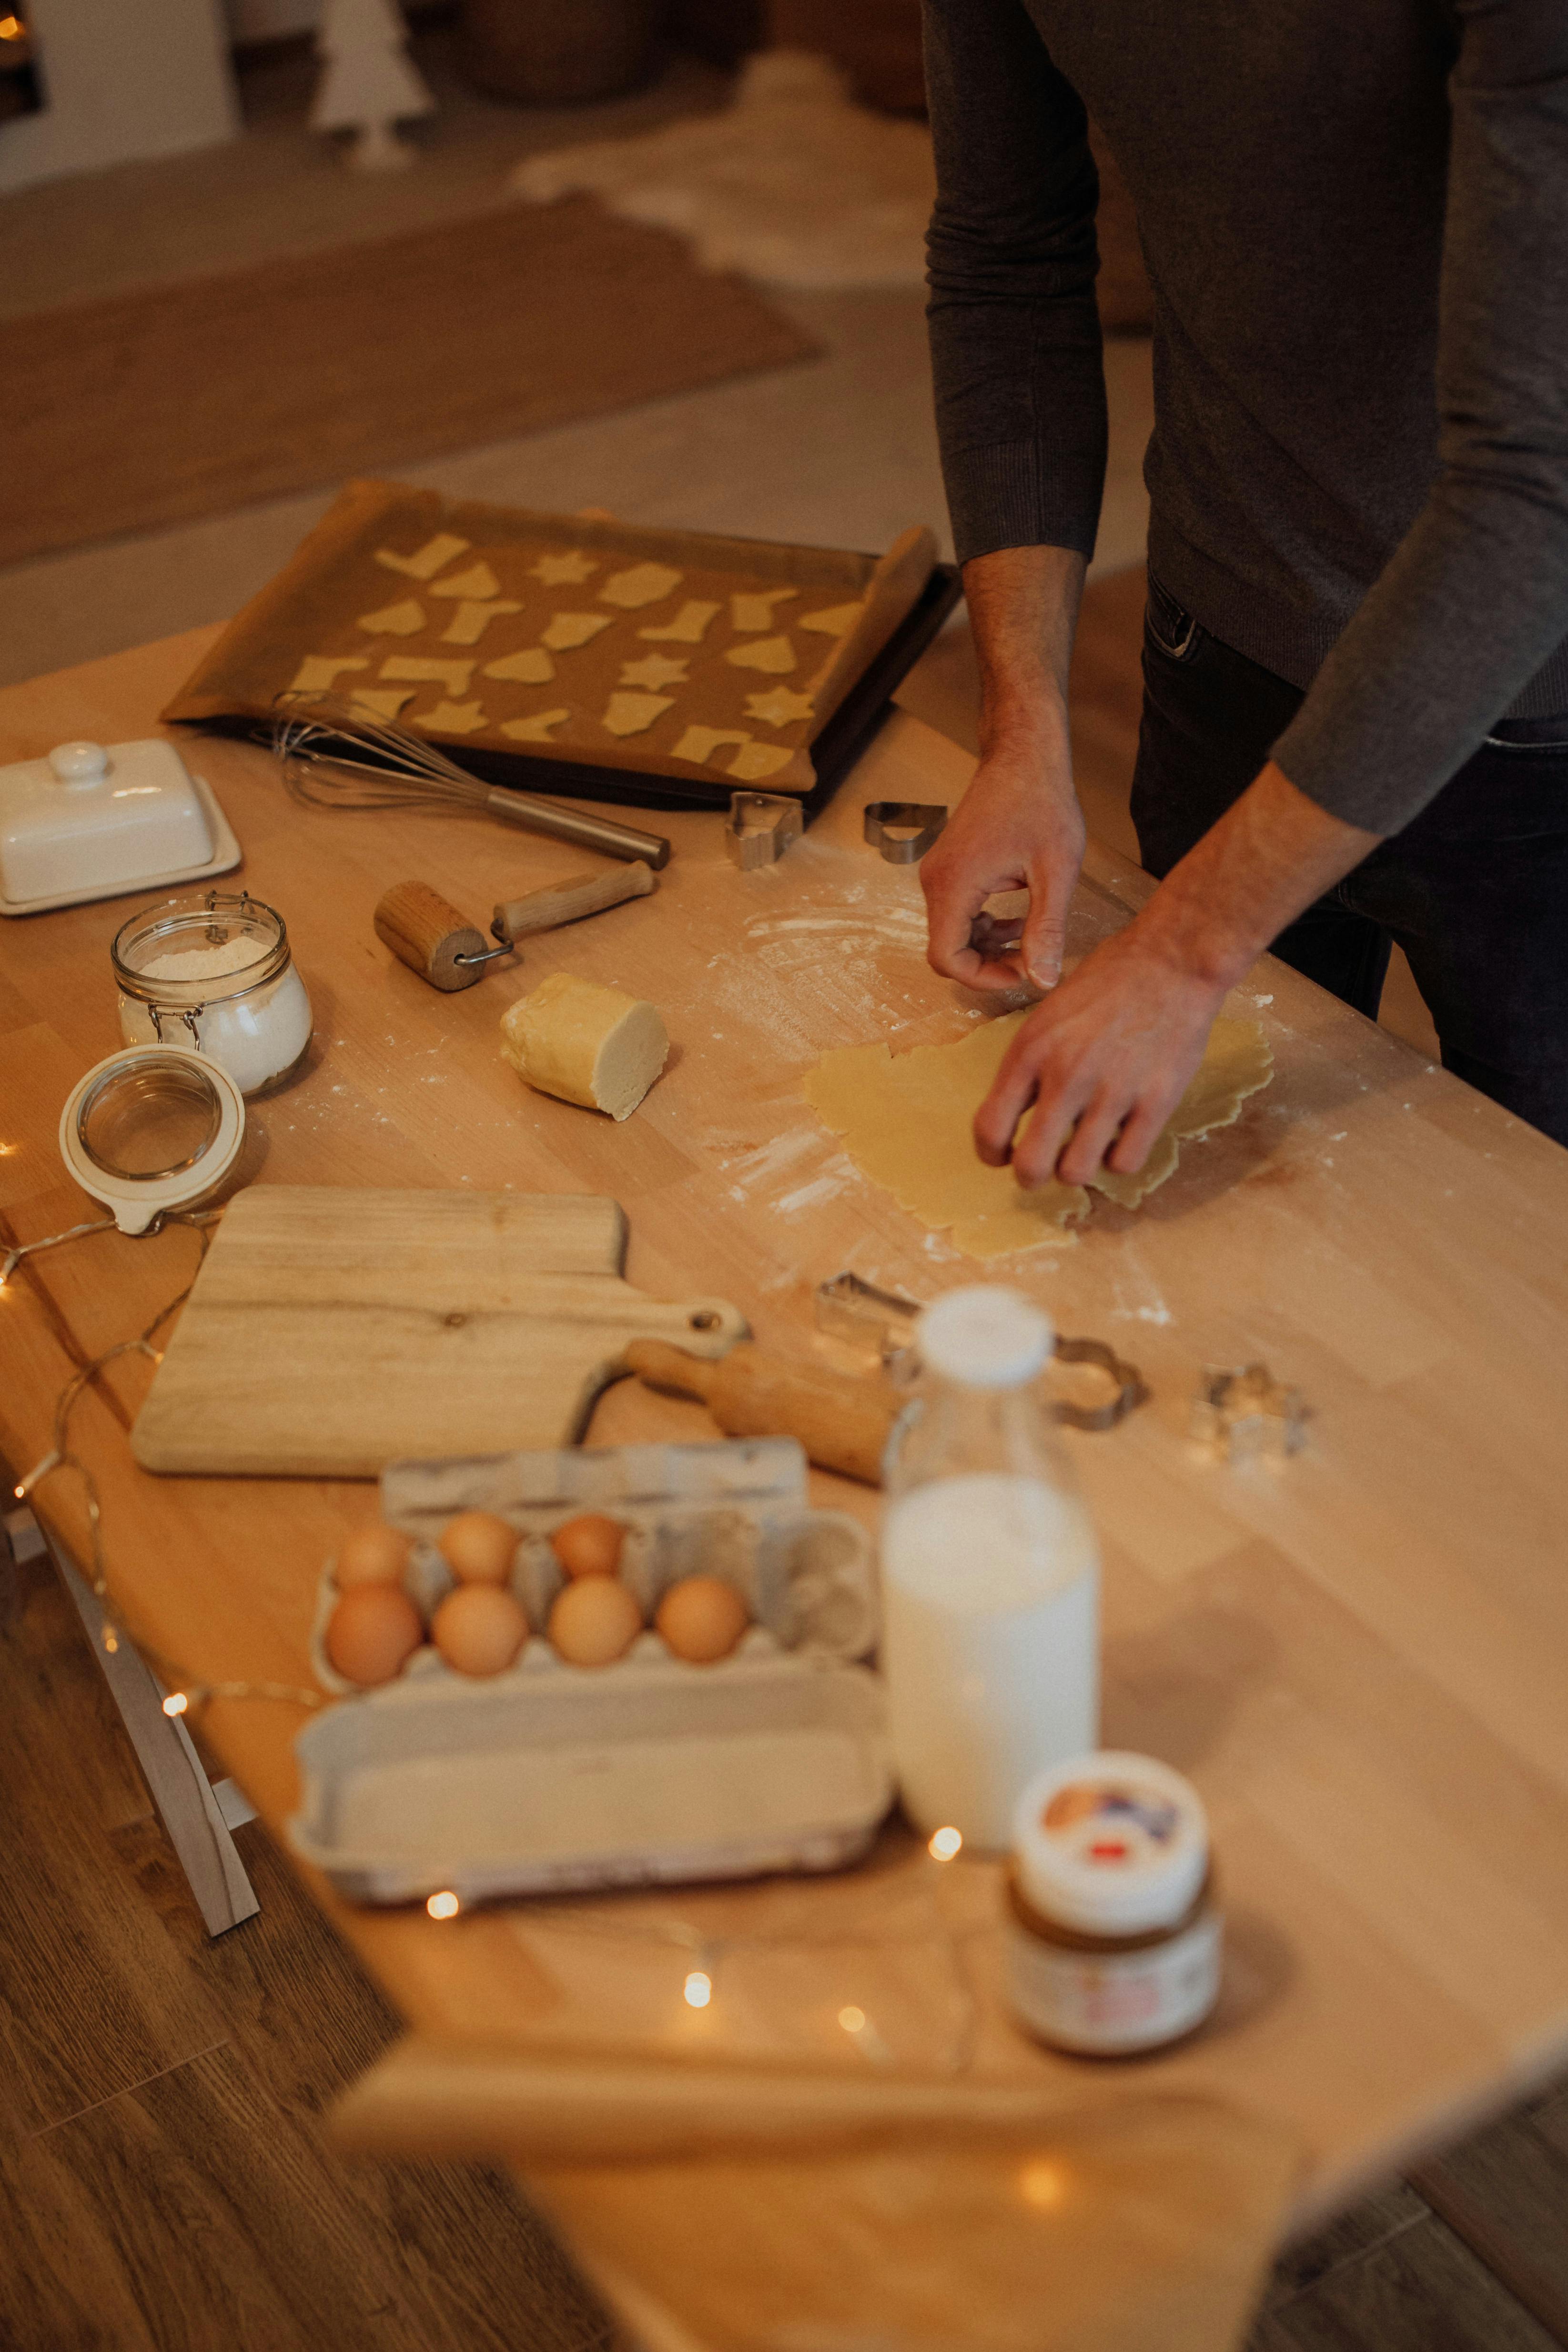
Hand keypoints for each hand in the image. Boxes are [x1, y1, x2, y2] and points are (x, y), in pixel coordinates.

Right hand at [922, 734, 1085, 991]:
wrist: (1023, 756)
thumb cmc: (1041, 803)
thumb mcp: (1055, 873)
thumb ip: (1046, 930)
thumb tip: (1044, 979)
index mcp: (955, 884)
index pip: (947, 958)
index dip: (983, 978)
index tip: (1022, 974)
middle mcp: (936, 881)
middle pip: (946, 950)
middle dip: (987, 965)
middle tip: (1030, 962)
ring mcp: (939, 873)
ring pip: (952, 933)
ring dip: (987, 947)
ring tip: (1028, 941)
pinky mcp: (949, 868)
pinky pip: (956, 913)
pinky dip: (983, 927)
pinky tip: (1018, 921)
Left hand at [975, 921, 1227, 1186]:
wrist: (1172, 960)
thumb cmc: (1108, 981)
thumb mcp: (1049, 1015)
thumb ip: (1030, 1065)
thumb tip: (1015, 1117)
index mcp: (1030, 1051)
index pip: (989, 1128)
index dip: (991, 1154)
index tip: (1002, 1157)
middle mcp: (1066, 1075)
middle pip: (1030, 1165)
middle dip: (1030, 1176)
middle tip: (1043, 1166)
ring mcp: (1112, 1091)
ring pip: (1076, 1173)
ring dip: (1076, 1170)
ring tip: (1085, 1150)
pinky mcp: (1156, 1101)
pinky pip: (1124, 1162)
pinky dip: (1119, 1159)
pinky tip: (1121, 1137)